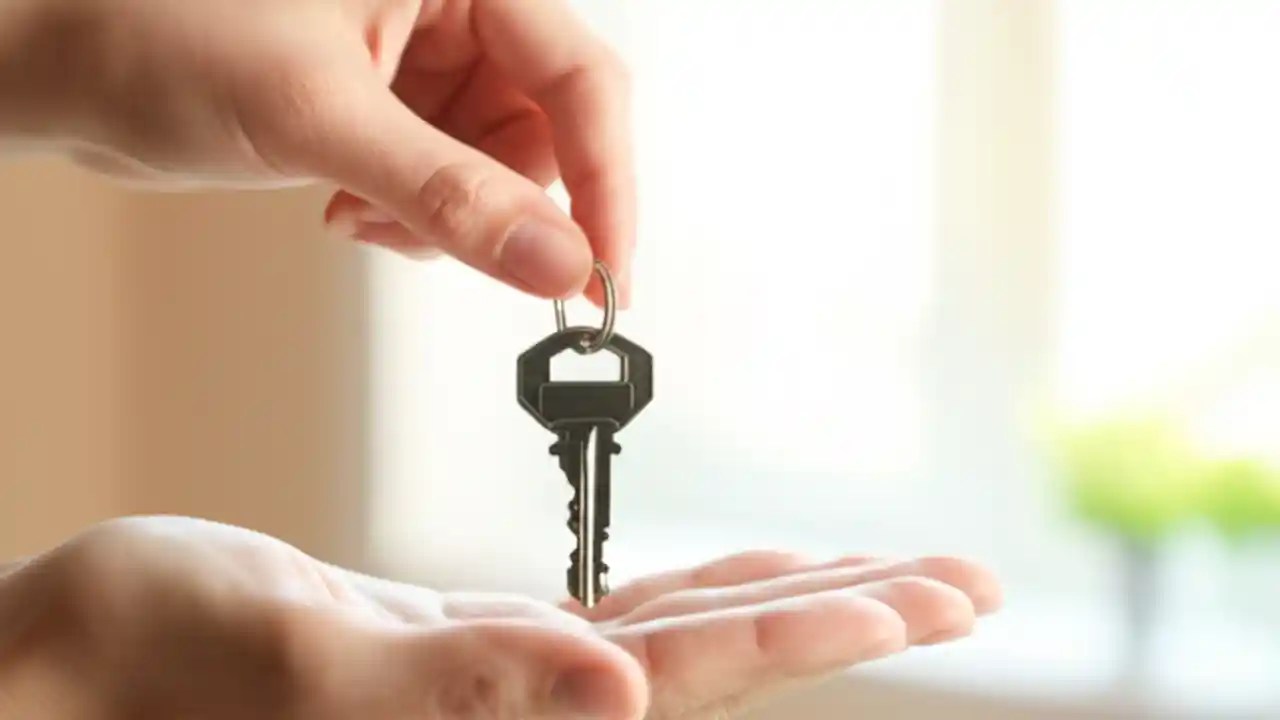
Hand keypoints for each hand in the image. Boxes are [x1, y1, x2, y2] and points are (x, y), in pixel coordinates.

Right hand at [0, 517, 999, 719]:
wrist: (92, 656)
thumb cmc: (160, 659)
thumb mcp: (307, 666)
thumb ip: (468, 686)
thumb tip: (621, 694)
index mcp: (512, 708)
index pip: (707, 667)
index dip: (825, 625)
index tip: (933, 594)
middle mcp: (532, 699)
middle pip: (730, 648)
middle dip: (852, 608)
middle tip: (966, 579)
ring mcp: (506, 673)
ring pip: (686, 625)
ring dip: (790, 591)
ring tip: (889, 573)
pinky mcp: (467, 641)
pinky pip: (612, 610)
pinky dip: (691, 586)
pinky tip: (743, 571)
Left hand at [3, 0, 631, 303]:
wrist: (71, 72)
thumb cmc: (160, 33)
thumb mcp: (319, 115)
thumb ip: (448, 192)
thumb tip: (555, 260)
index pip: (580, 77)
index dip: (606, 180)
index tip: (605, 272)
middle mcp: (451, 14)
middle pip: (547, 134)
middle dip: (503, 208)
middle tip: (459, 250)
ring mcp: (422, 67)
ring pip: (498, 172)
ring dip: (446, 221)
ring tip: (364, 216)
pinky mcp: (392, 112)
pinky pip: (449, 186)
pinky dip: (412, 220)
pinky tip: (347, 209)